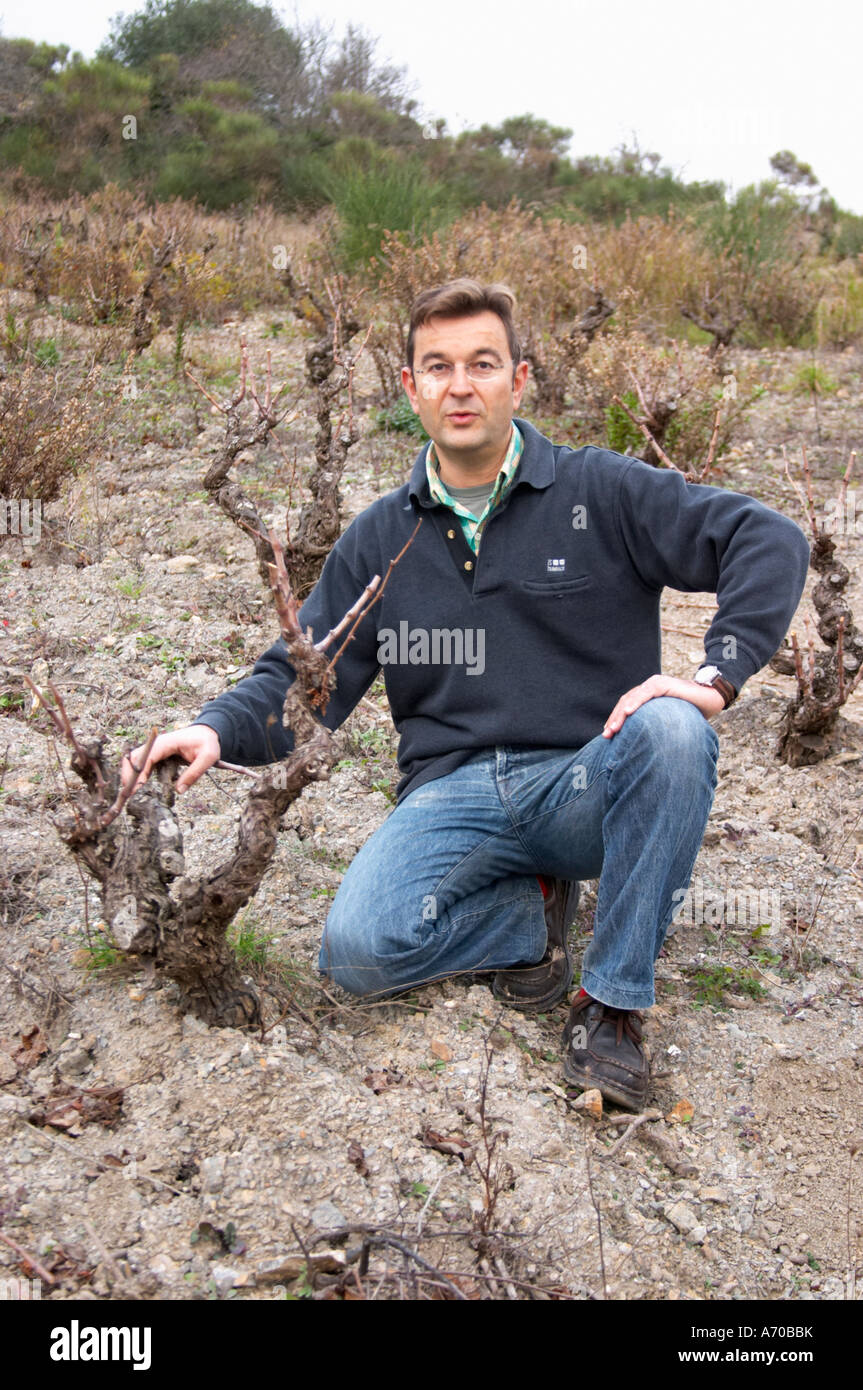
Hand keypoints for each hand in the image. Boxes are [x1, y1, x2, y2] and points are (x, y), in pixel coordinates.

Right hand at [121, 725, 220, 794]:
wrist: (207, 733)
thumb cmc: (207, 743)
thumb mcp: (208, 758)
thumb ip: (194, 773)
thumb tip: (178, 791)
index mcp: (166, 743)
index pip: (146, 757)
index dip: (139, 773)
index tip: (135, 788)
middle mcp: (157, 744)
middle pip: (134, 757)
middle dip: (128, 774)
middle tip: (127, 794)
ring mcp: (155, 749)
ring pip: (135, 760)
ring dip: (130, 775)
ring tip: (130, 792)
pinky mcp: (157, 754)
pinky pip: (142, 763)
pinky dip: (137, 773)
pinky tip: (138, 786)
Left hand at [602, 675, 725, 738]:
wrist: (711, 698)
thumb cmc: (692, 712)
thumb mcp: (669, 721)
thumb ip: (656, 727)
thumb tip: (645, 747)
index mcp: (647, 696)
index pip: (626, 707)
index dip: (616, 720)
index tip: (608, 735)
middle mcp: (648, 688)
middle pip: (625, 703)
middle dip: (615, 719)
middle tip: (607, 735)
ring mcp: (654, 684)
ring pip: (632, 698)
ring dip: (621, 714)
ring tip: (614, 728)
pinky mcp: (663, 684)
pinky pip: (646, 693)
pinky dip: (636, 702)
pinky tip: (627, 713)